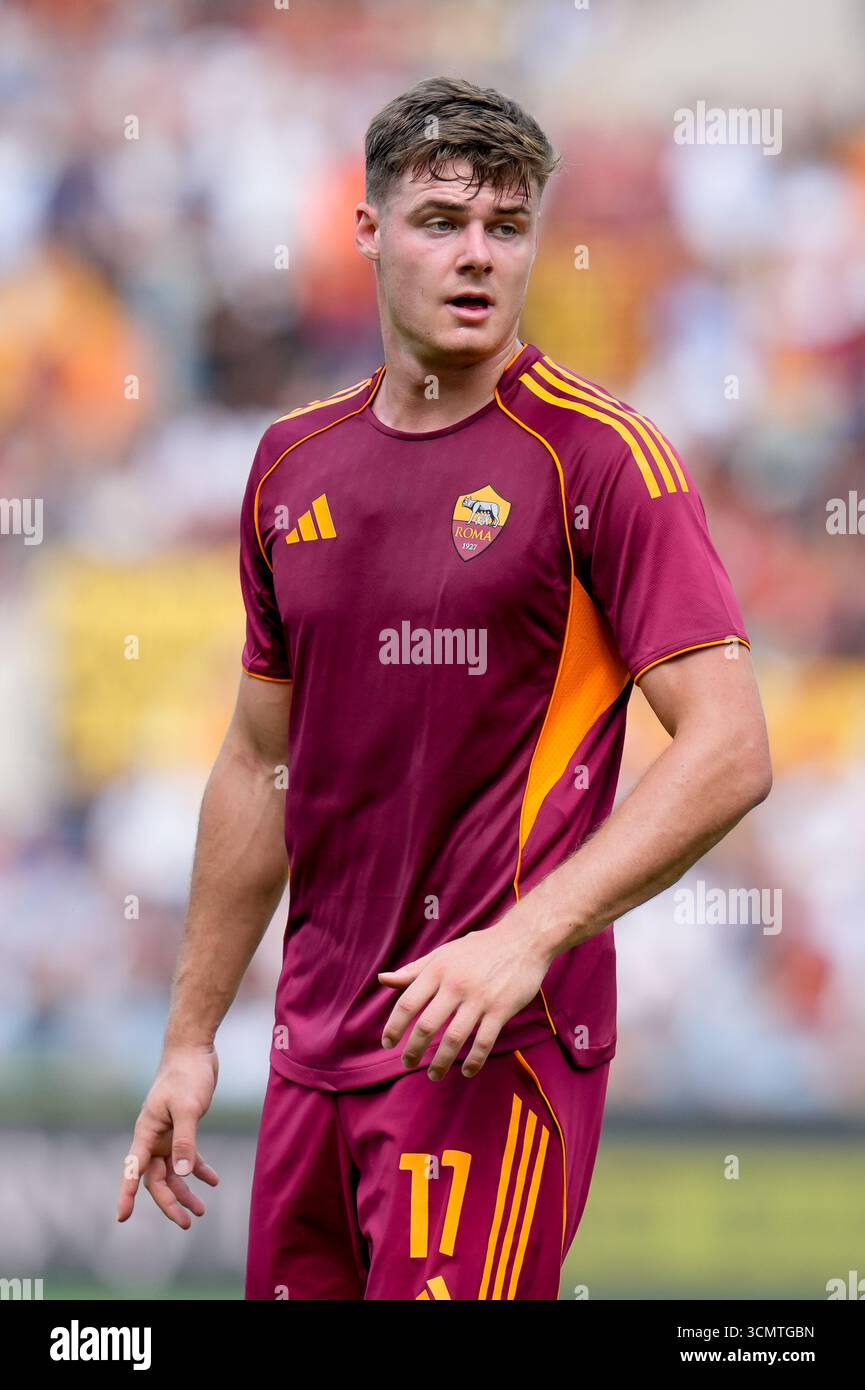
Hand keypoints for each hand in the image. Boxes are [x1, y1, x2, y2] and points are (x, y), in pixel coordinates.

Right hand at [116, 1044, 219, 1228]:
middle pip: (156, 1178)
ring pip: (172, 1171)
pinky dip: (199, 1169)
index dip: (125, 1193)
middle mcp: (153, 1136)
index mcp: (146, 1132)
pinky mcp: (183, 1127)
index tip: (122, 1217)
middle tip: (188, 1222)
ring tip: (201, 1211)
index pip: (133, 1169)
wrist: (194, 1049)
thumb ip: (186, 1139)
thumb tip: (183, 1172)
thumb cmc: (187, 1075)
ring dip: (185, 1190)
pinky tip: (213, 1181)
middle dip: (169, 1202)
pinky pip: (188, 1155)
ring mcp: (167, 1132)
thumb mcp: (189, 1108)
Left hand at [378, 917, 550, 1080]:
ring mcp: (479, 998)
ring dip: (441, 1062)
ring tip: (434, 1075)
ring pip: (453, 1038)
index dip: (393, 1026)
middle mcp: (455, 985)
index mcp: (438, 970)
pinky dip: (474, 1060)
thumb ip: (413, 970)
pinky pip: (484, 1041)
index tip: (387, 1042)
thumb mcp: (443, 953)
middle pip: (426, 1025)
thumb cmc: (478, 948)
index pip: (407, 1003)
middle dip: (413, 1050)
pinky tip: (468, 1071)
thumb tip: (383, 979)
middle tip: (408, 1063)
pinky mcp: (501, 1009)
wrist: (522, 940)